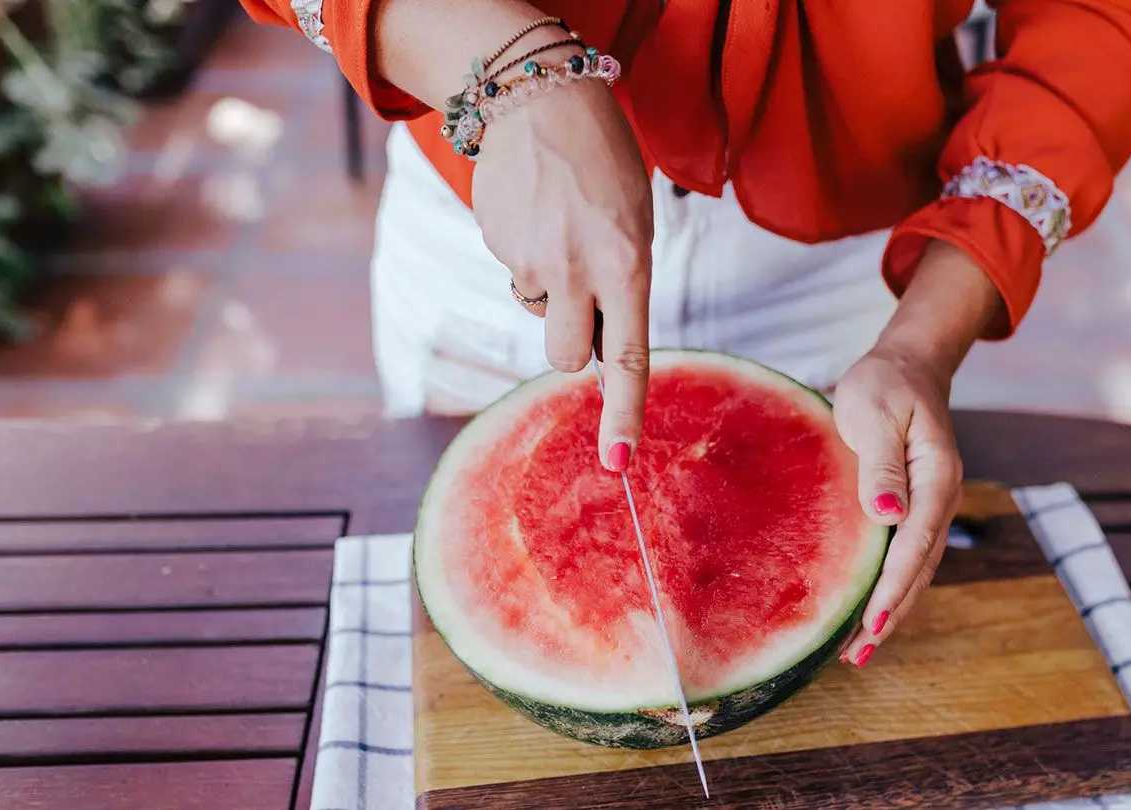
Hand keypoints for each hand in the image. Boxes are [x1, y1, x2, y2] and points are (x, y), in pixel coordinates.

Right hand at [471, 69, 654, 470]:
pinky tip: (535, 212)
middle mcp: (575, 272)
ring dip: (550, 291)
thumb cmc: (604, 162)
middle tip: (583, 299)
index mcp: (625, 265)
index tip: (619, 462)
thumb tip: (596, 341)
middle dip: (572, 343)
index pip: (627, 358)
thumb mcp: (635, 223)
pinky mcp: (495, 246)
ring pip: (538, 312)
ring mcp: (529, 261)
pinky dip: (526, 255)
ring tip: (560, 230)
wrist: (541, 97)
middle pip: (565, 357)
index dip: (624, 414)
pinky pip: (515, 274)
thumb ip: (622, 285)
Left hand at [829, 239, 1003, 666]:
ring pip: (914, 569)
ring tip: (857, 650)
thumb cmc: (885, 385)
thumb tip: (887, 515)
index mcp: (936, 478)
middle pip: (918, 569)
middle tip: (857, 655)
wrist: (906, 366)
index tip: (871, 621)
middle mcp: (940, 499)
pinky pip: (905, 556)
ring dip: (890, 609)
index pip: (914, 544)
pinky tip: (866, 610)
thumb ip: (882, 465)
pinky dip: (888, 587)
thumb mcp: (877, 414)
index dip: (893, 586)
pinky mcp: (915, 508)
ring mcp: (931, 506)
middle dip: (890, 614)